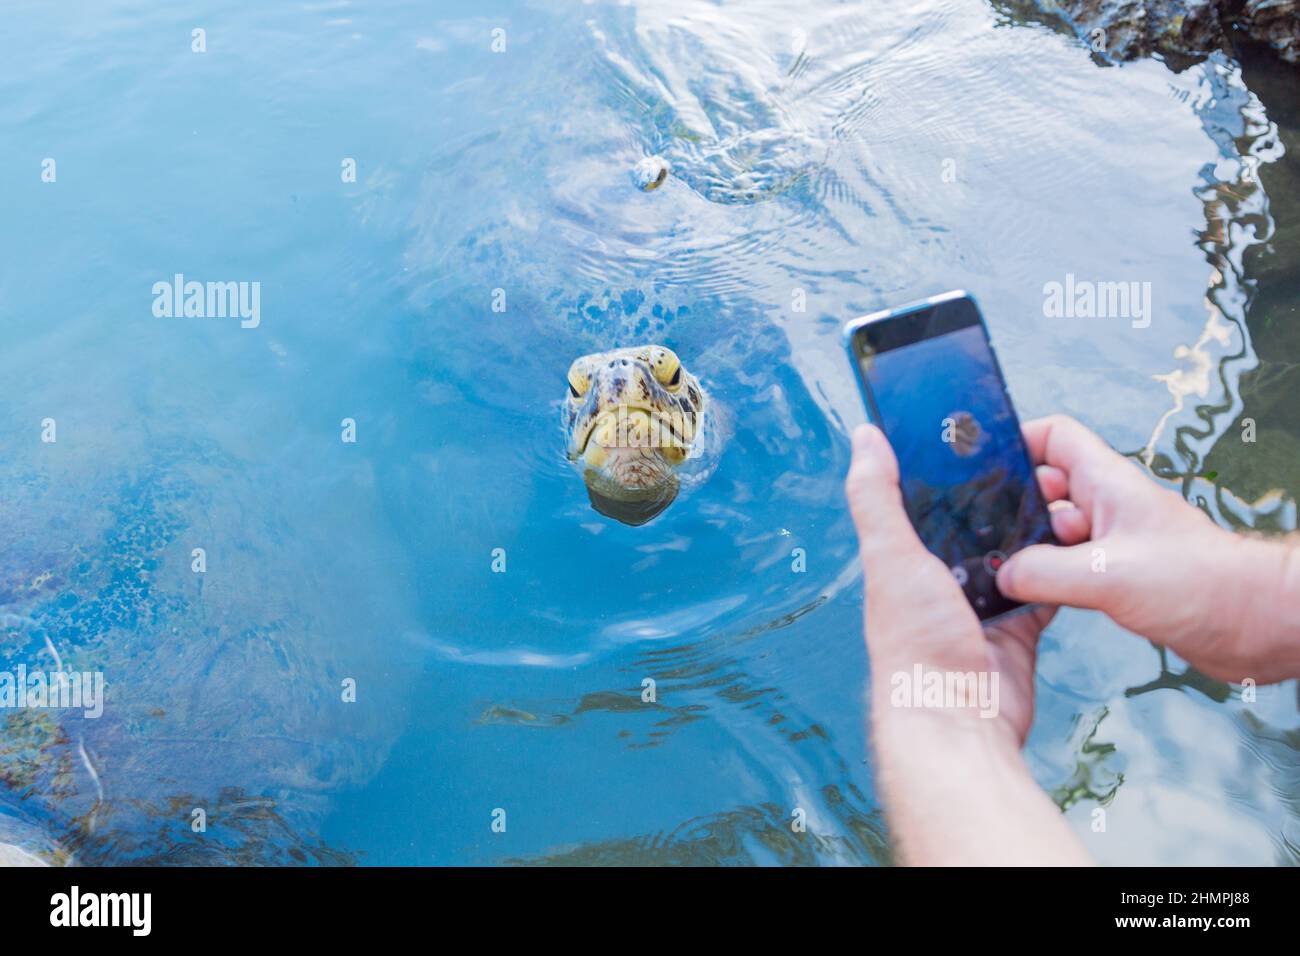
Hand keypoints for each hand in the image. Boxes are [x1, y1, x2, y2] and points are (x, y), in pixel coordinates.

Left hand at [844, 423, 1052, 747]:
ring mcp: (978, 605)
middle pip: (971, 525)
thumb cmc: (914, 642)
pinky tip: (1071, 542)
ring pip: (1010, 553)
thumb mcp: (891, 556)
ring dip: (1029, 530)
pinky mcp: (1015, 627)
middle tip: (1029, 460)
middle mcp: (937, 580)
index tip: (971, 433)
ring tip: (1055, 491)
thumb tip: (864, 437)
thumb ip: (876, 497)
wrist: (959, 717)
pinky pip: (1041, 589)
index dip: (941, 471)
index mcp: (902, 560)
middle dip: (996, 497)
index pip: (919, 502)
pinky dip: (1055, 571)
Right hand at [996, 415, 1299, 682]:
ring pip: (1052, 533)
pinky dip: (1046, 579)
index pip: (1054, 436)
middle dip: (1012, 507)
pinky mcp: (1117, 577)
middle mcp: (1108, 508)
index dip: (1017, 442)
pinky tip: (1033, 598)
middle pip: (1044, 488)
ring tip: (1004, 570)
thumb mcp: (1107, 574)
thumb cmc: (1202, 585)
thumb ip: (1044, 572)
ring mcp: (1112, 542)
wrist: (1254, 625)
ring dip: (1029, 549)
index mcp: (1108, 485)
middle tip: (983, 533)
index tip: (981, 465)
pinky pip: (1067, 568)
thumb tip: (1003, 575)